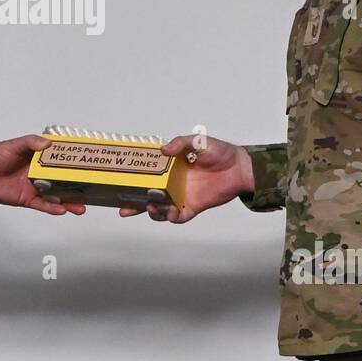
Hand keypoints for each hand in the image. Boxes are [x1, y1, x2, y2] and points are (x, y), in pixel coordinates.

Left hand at [0, 135, 86, 214]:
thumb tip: (48, 143)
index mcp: (41, 160)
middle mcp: (42, 175)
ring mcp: (36, 188)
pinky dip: (52, 208)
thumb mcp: (16, 145)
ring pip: (57, 197)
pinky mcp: (28, 199)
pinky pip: (43, 205)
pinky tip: (62, 210)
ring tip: (82, 207)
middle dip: (79, 187)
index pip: (62, 162)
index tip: (90, 166)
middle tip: (93, 191)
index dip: (75, 164)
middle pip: (64, 182)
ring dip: (70, 202)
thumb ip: (31, 142)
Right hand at [119, 134, 252, 222]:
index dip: (134, 180)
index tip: (121, 183)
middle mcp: (173, 184)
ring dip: (153, 211)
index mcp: (171, 168)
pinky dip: (172, 217)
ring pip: (161, 209)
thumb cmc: (220, 152)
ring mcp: (182, 196)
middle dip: (135, 204)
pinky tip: (169, 212)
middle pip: (149, 196)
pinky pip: (179, 217)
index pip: (148, 175)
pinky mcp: (193, 206)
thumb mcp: (198, 142)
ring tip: (150, 207)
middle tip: (124, 208)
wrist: (240, 168)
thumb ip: (181, 143)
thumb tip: (163, 150)